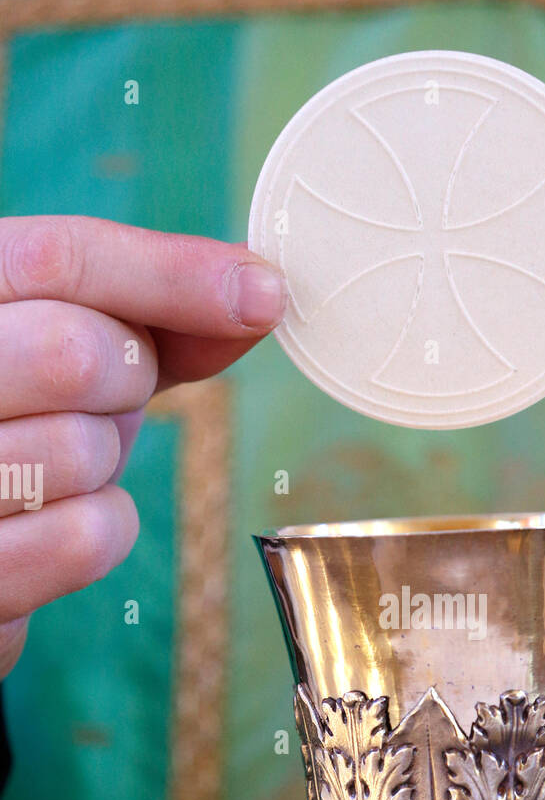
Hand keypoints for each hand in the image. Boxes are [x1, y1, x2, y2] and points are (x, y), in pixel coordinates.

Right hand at [0, 215, 285, 678]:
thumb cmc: (17, 417)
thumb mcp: (66, 343)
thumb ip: (149, 316)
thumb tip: (260, 294)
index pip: (55, 260)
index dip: (169, 275)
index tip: (264, 296)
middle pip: (74, 353)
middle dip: (127, 377)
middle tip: (104, 396)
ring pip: (84, 450)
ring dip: (104, 461)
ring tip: (56, 461)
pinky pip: (85, 539)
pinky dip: (101, 529)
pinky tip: (55, 519)